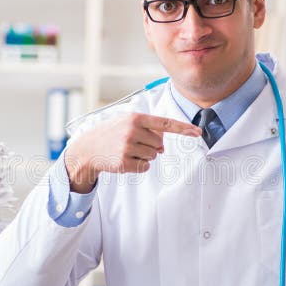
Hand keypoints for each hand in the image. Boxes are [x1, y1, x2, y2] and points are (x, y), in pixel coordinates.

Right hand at [64, 113, 200, 192]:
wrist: (87, 148)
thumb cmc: (110, 134)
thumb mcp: (126, 123)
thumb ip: (148, 130)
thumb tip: (162, 146)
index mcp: (135, 118)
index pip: (165, 123)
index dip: (183, 129)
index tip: (198, 132)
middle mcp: (132, 131)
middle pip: (159, 144)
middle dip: (150, 146)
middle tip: (132, 144)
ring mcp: (127, 147)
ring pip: (153, 156)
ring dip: (143, 156)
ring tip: (126, 150)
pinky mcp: (124, 162)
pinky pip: (144, 167)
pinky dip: (138, 165)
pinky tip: (124, 159)